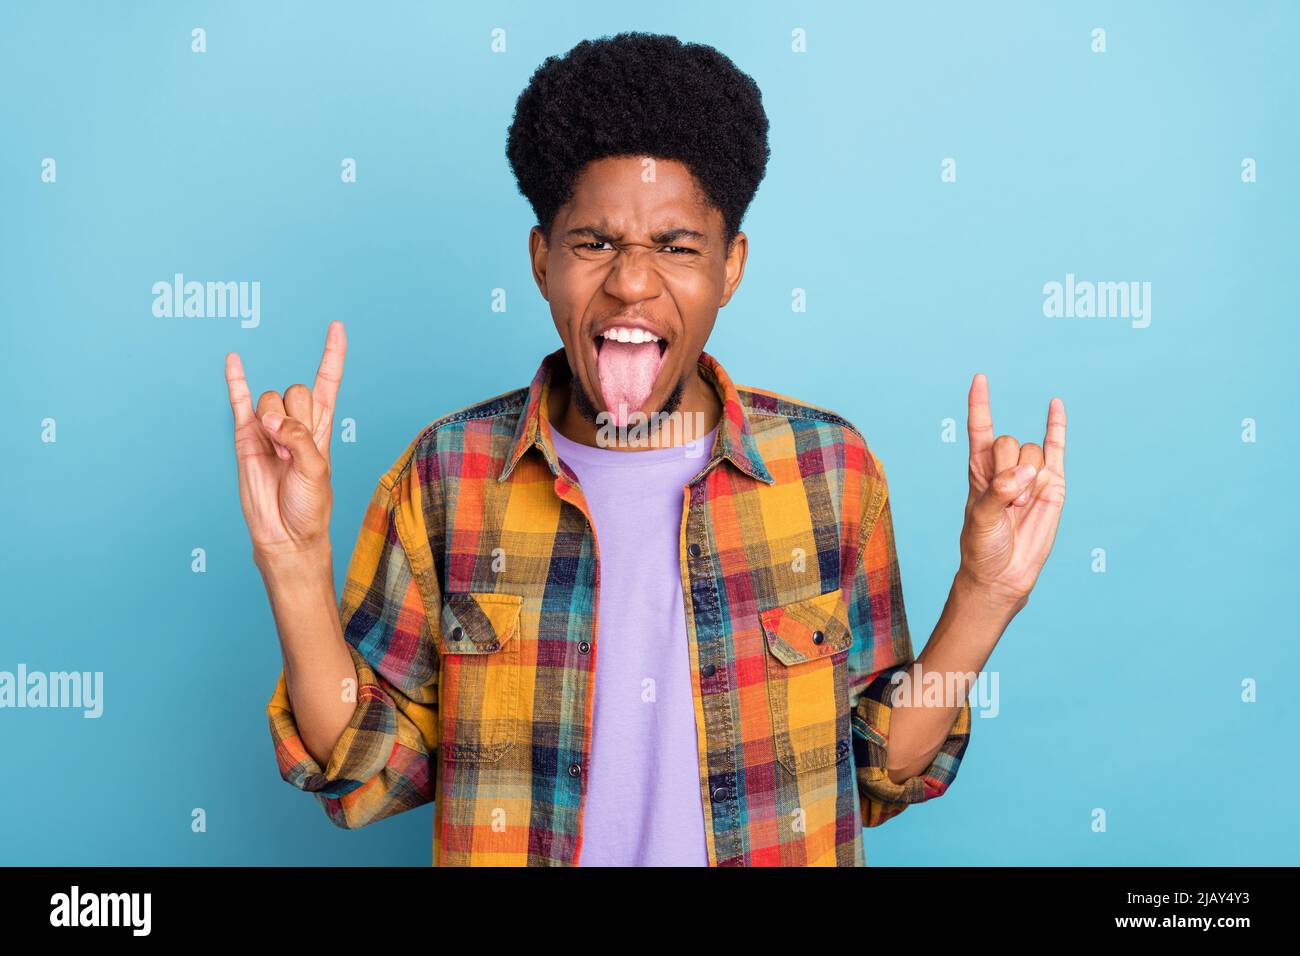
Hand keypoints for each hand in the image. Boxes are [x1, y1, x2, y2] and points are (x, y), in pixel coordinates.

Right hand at [225, 321, 346, 562]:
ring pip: (269, 400)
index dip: (332, 354)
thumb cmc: (309, 506)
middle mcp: (296, 423)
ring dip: (273, 423)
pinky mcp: (245, 437)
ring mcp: (269, 428)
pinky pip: (239, 401)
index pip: (327, 382)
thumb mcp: (316, 470)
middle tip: (293, 448)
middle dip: (294, 414)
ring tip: (276, 454)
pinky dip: (235, 380)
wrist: (285, 534)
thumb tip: (269, 418)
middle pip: (294, 390)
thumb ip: (297, 438)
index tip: (336, 326)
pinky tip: (234, 359)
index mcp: (321, 427)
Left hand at [957, 373, 1065, 607]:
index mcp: (979, 470)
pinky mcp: (1052, 484)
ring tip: (1020, 506)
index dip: (979, 404)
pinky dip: (1057, 426)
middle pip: (1010, 442)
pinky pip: (1056, 448)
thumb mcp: (981, 519)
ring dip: (1028, 478)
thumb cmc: (982, 546)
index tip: (979, 379)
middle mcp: (1005, 466)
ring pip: (1032, 453)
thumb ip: (999, 492)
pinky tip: (1055, 404)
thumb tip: (1028, 472)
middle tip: (1006, 500)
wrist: (1004, 572)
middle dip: (1008, 468)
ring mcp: (1030, 474)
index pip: (980, 429)